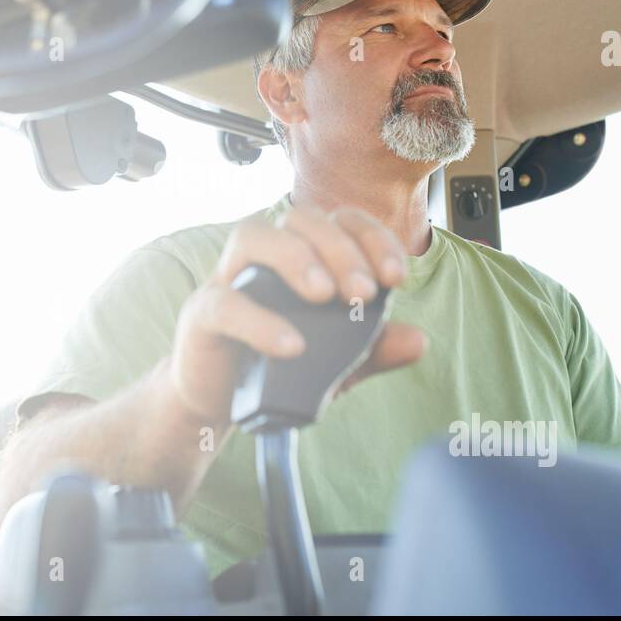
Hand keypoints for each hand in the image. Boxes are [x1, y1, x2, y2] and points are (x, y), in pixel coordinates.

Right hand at [166, 203, 426, 423]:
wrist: (218, 403)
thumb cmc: (277, 367)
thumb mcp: (336, 362)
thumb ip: (373, 348)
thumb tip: (418, 340)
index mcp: (301, 256)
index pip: (339, 220)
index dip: (371, 237)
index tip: (396, 277)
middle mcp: (264, 256)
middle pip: (299, 218)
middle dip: (340, 248)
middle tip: (363, 292)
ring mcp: (228, 279)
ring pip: (253, 235)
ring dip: (295, 258)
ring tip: (325, 296)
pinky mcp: (202, 315)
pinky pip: (226, 303)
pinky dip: (260, 321)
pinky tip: (292, 346)